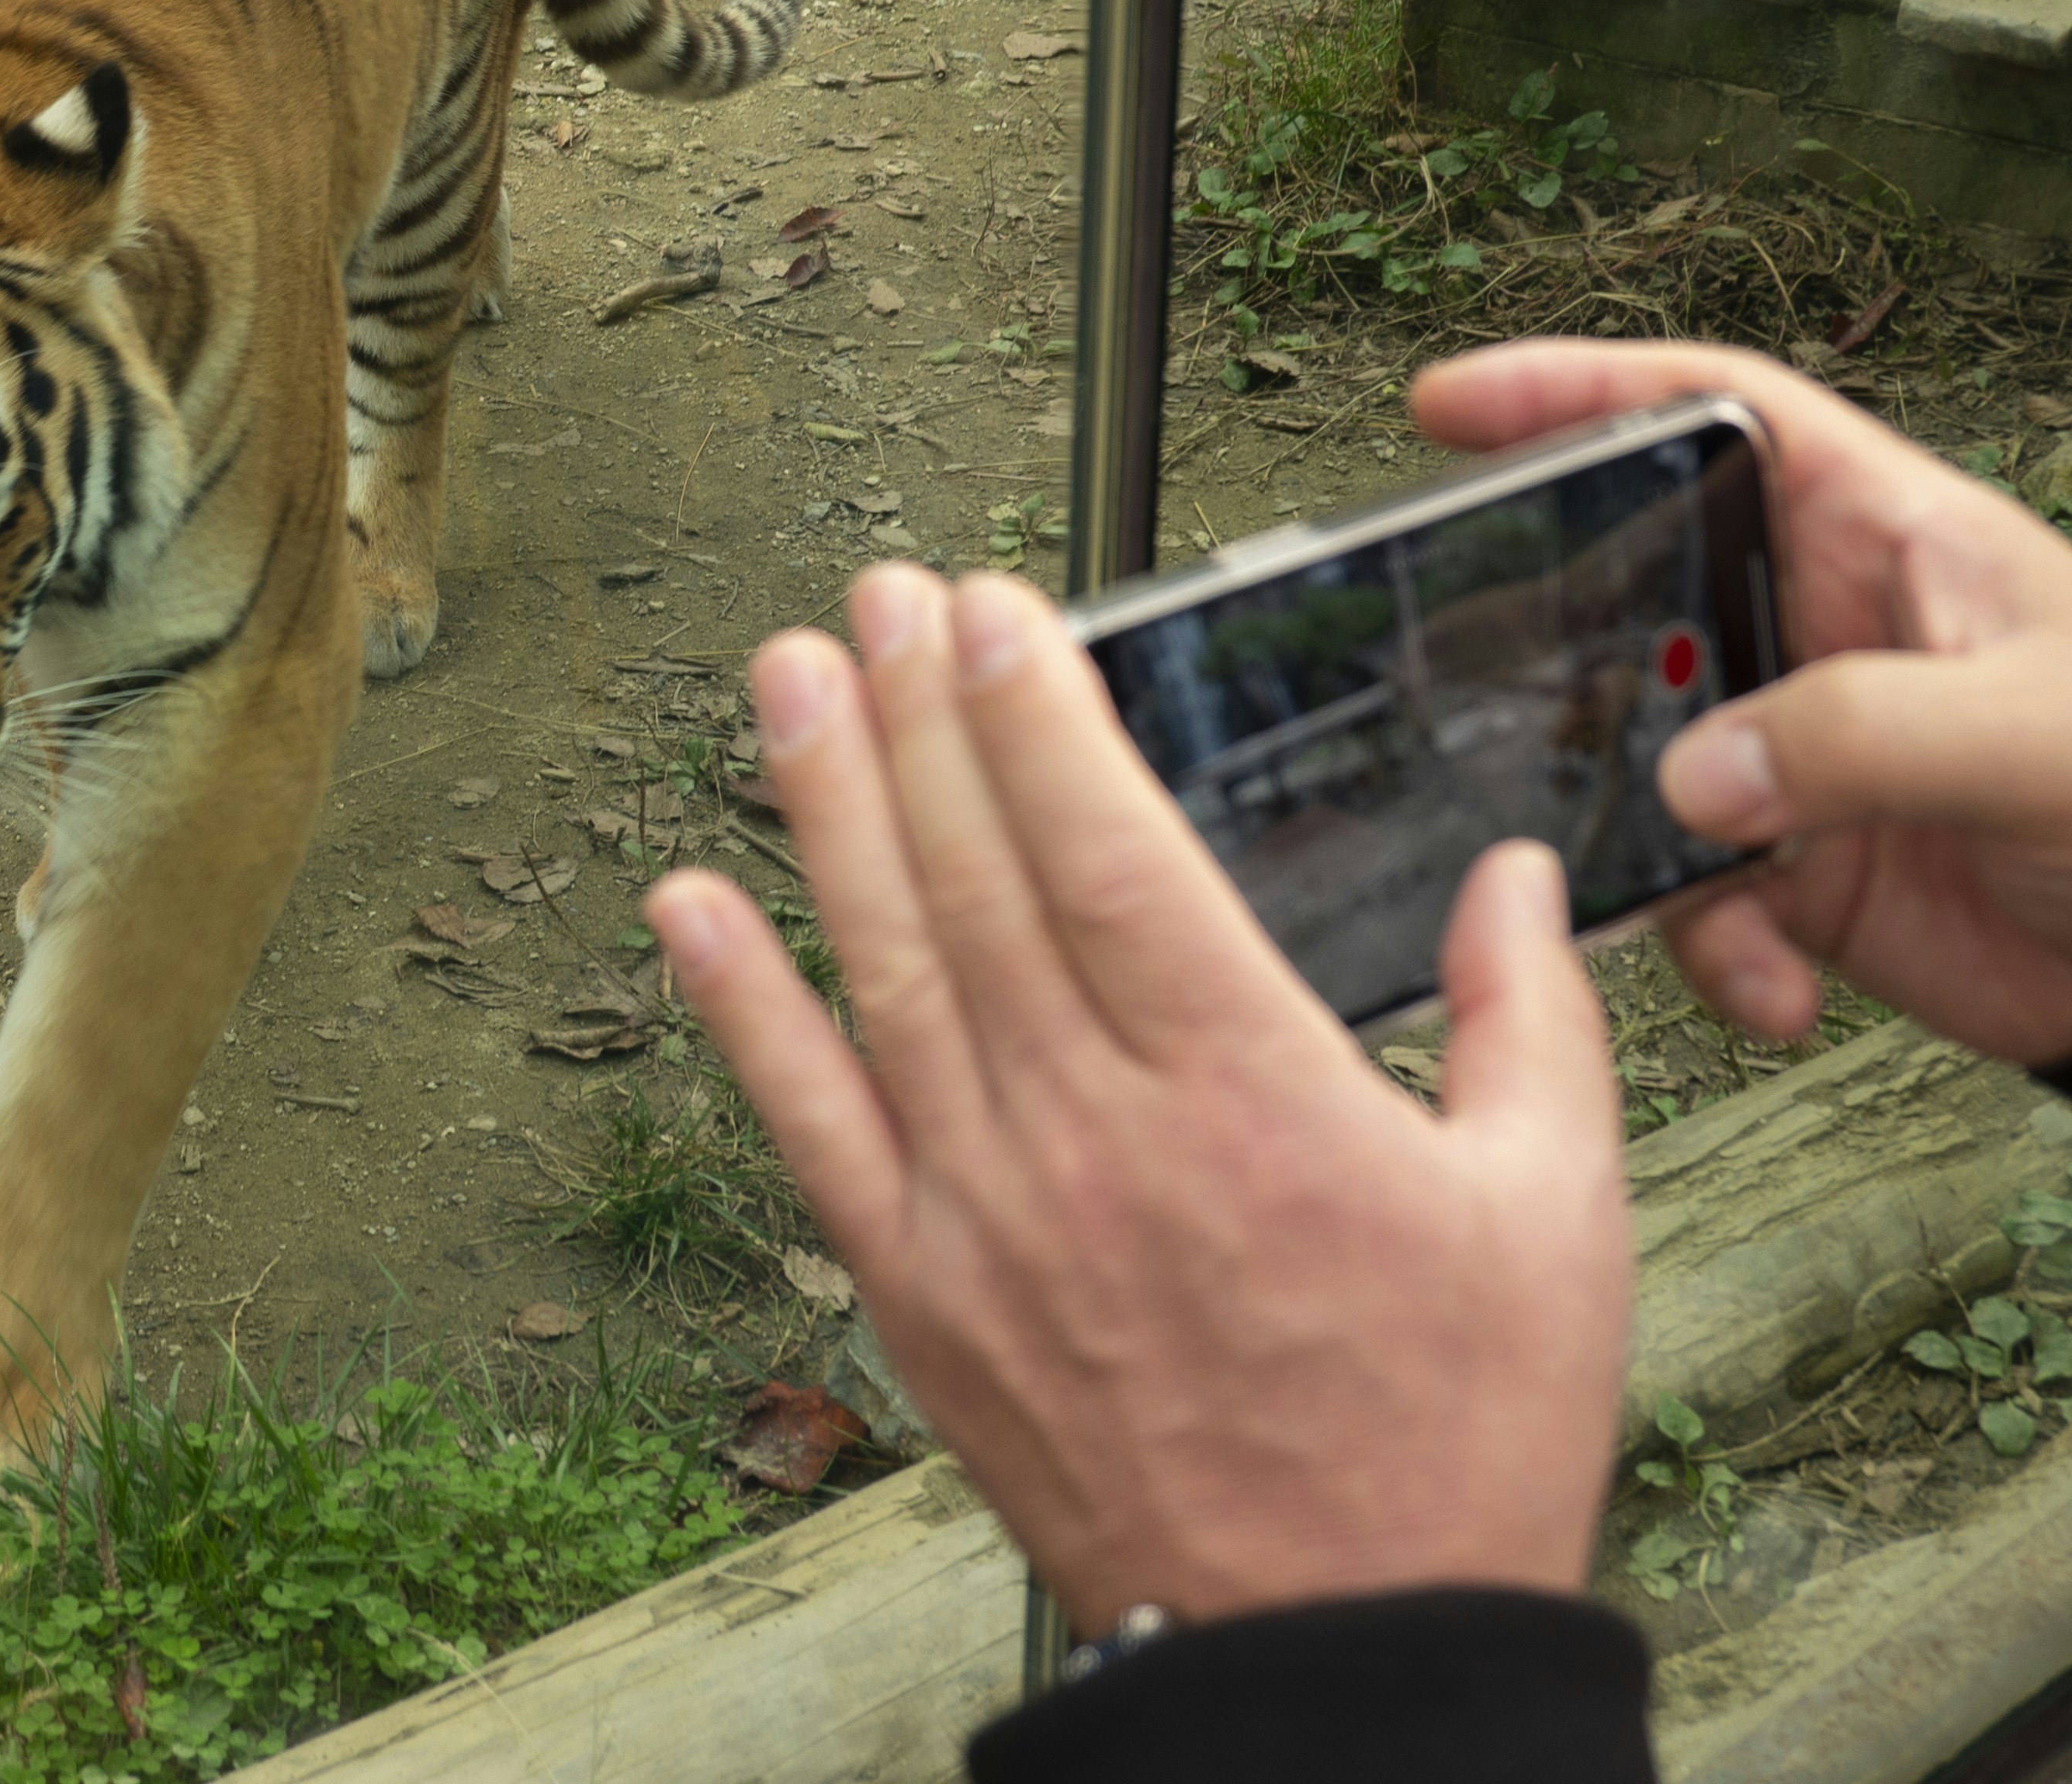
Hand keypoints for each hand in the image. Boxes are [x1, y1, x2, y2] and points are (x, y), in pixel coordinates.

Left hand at [652, 565, 1632, 1635]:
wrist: (1336, 1648)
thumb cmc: (1445, 1440)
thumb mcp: (1554, 1214)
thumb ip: (1524, 1021)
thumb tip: (1514, 878)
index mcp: (1250, 1094)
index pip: (1107, 851)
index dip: (1031, 713)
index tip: (986, 609)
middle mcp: (1095, 1134)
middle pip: (977, 877)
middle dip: (916, 713)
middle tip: (871, 594)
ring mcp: (988, 1209)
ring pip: (880, 963)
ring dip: (821, 806)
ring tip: (783, 680)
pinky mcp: (919, 1288)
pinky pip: (807, 1120)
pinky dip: (737, 1005)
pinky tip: (688, 900)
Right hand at [1413, 339, 2071, 1061]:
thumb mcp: (2042, 731)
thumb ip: (1862, 732)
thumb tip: (1697, 774)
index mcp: (1890, 544)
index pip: (1721, 418)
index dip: (1584, 391)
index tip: (1453, 402)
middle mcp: (1829, 640)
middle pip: (1638, 598)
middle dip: (1555, 650)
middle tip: (1476, 688)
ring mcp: (1808, 761)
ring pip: (1642, 766)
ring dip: (1630, 840)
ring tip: (1672, 890)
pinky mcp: (1807, 876)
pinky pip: (1696, 901)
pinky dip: (1712, 955)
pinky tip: (1774, 990)